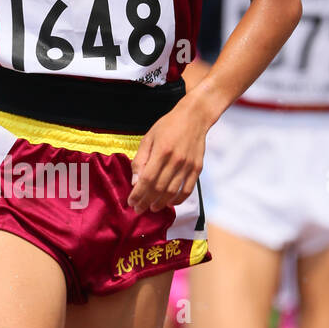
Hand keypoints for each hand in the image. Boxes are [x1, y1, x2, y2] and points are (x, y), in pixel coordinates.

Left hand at [128, 98, 207, 213]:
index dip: (138, 193)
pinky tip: (170, 203)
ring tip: (152, 208)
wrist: (194, 117)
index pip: (147, 179)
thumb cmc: (168, 126)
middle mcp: (175, 160)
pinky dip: (178, 199)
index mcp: (161, 151)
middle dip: (146, 201)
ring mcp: (188, 165)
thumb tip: (135, 182)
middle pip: (158, 188)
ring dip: (161, 203)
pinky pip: (188, 189)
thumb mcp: (148, 138)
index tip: (131, 202)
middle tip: (138, 209)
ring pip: (172, 191)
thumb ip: (140, 160)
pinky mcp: (197, 168)